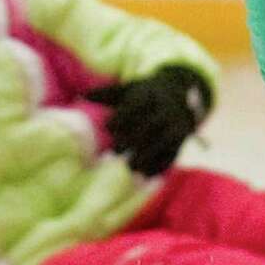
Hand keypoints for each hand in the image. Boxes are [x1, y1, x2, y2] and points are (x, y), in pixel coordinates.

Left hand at [87, 65, 211, 177]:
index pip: (137, 104)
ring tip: (129, 167)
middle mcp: (166, 108)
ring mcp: (177, 124)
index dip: (123, 116)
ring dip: (147, 155)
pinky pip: (173, 153)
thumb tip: (82, 96)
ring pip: (163, 141)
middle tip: (115, 151)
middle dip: (133, 139)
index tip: (108, 126)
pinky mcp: (182, 139)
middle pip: (151, 124)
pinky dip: (160, 165)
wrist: (180, 96)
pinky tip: (144, 174)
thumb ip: (107, 94)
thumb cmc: (145, 95)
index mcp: (151, 94)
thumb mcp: (129, 90)